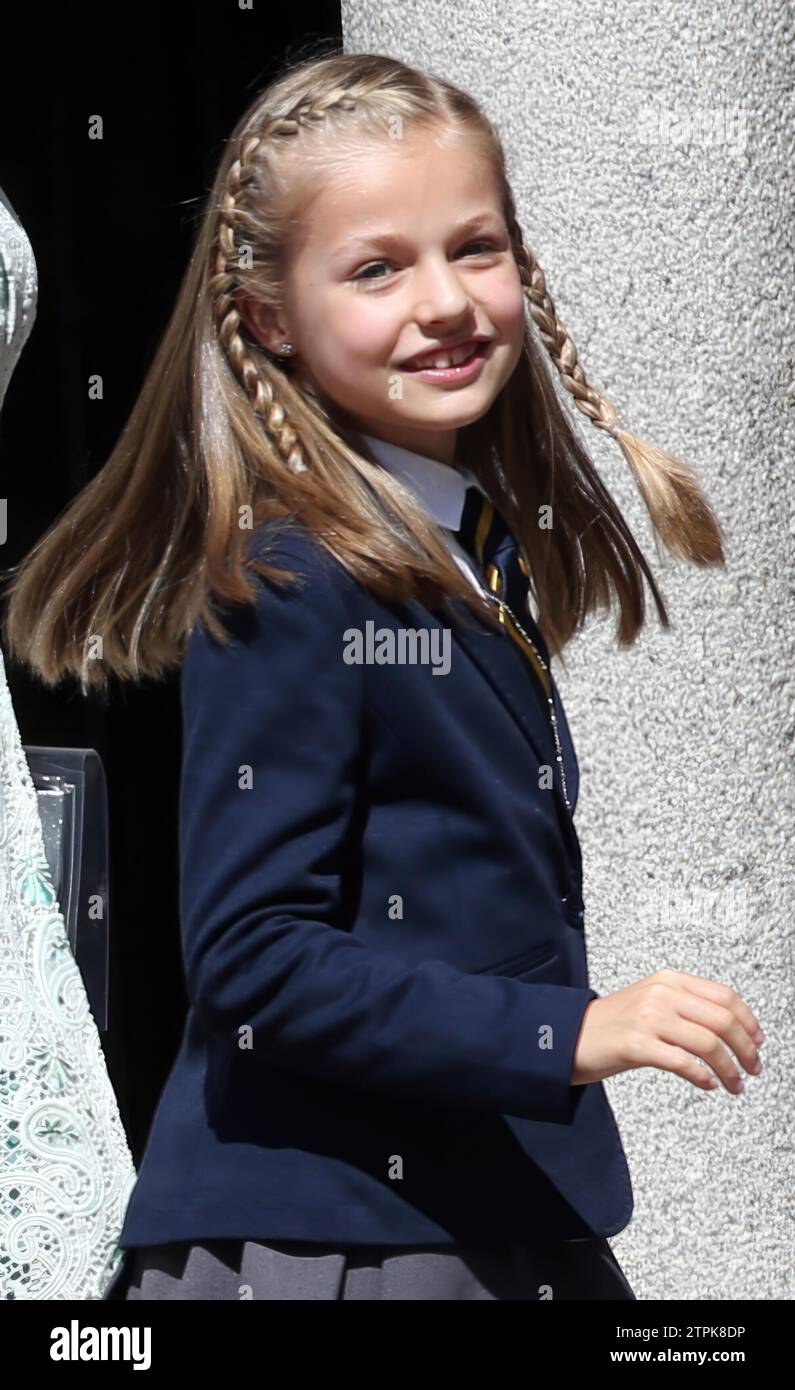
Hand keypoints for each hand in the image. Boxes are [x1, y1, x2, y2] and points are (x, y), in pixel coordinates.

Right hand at [571, 969, 764, 1092]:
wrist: (569, 1034)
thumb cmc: (614, 1023)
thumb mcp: (652, 1001)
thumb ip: (686, 1006)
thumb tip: (731, 1027)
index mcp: (669, 979)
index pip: (724, 996)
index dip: (749, 1021)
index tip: (758, 1041)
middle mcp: (661, 994)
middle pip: (722, 1020)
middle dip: (746, 1049)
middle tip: (753, 1068)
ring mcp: (648, 1018)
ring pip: (708, 1043)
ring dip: (729, 1069)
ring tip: (734, 1084)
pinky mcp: (636, 1044)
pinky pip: (683, 1062)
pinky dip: (703, 1076)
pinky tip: (708, 1084)